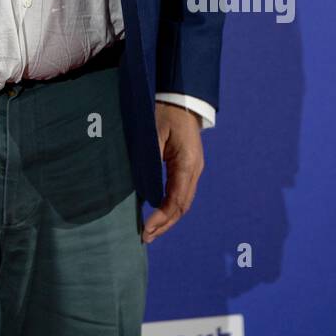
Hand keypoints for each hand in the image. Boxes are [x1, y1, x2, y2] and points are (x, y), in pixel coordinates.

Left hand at [141, 104, 203, 243]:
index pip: (175, 200)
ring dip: (168, 218)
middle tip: (146, 237)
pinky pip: (181, 192)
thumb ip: (149, 160)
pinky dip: (170, 206)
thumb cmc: (164, 113)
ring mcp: (194, 169)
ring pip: (183, 202)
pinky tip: (159, 213)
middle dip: (164, 224)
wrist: (181, 98)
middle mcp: (194, 170)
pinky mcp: (189, 166)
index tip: (146, 230)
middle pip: (181, 206)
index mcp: (187, 164)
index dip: (161, 218)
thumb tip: (141, 189)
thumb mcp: (153, 135)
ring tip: (151, 231)